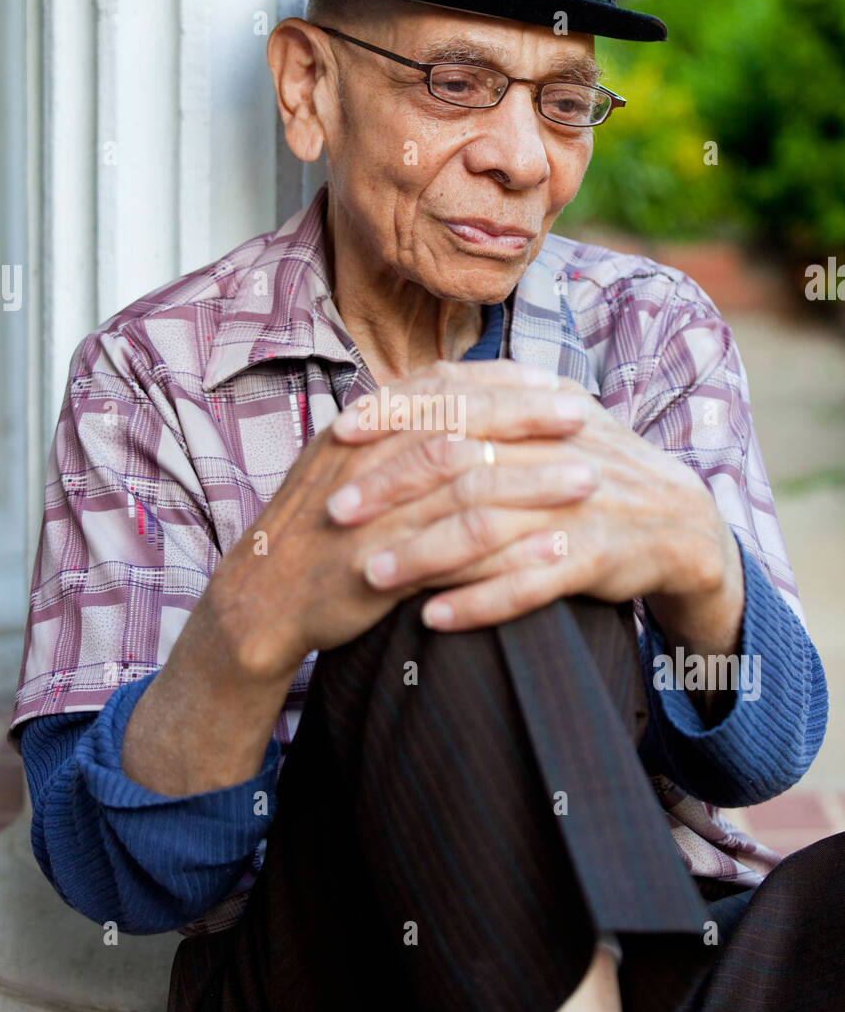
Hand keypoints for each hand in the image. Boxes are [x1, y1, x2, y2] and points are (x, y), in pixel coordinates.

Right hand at [204, 360, 592, 679]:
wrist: (261, 598)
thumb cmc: (315, 528)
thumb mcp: (346, 462)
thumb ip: (396, 429)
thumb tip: (454, 394)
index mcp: (361, 431)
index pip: (441, 388)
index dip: (501, 383)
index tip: (553, 382)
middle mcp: (365, 463)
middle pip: (461, 427)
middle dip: (527, 419)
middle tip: (583, 415)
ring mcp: (373, 518)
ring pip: (466, 487)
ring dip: (533, 482)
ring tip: (587, 479)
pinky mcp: (380, 571)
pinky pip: (456, 558)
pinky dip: (510, 553)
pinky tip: (555, 551)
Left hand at [326, 377, 742, 642]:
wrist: (677, 520)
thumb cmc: (587, 470)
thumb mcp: (545, 420)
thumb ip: (481, 403)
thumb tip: (397, 392)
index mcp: (539, 404)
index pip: (454, 396)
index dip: (393, 413)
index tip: (337, 435)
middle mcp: (557, 446)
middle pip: (460, 460)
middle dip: (391, 487)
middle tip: (334, 512)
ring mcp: (579, 502)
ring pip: (489, 525)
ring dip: (424, 553)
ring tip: (370, 575)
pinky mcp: (599, 555)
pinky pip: (532, 582)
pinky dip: (480, 601)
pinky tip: (433, 618)